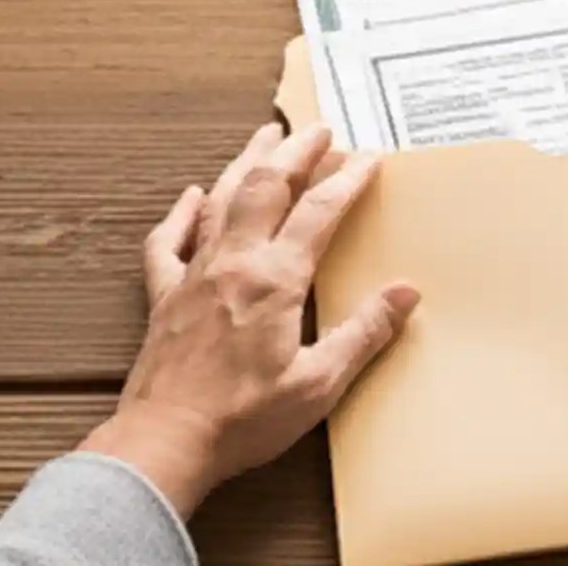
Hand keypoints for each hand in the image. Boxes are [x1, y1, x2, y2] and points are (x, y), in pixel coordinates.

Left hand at [78, 122, 419, 518]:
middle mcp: (231, 263)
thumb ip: (362, 334)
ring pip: (220, 201)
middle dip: (296, 153)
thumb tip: (405, 292)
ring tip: (264, 136)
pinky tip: (191, 195)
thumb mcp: (318, 385)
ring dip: (245, 163)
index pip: (318, 213)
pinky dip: (181, 213)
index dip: (347, 181)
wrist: (167, 438)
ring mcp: (192, 275)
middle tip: (319, 130)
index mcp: (274, 280)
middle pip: (265, 187)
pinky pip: (167, 241)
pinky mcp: (163, 296)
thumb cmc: (243, 419)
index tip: (370, 159)